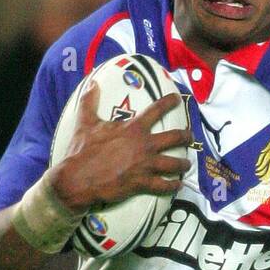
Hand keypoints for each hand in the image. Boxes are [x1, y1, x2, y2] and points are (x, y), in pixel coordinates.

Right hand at [48, 81, 190, 211]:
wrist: (79, 178)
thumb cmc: (83, 150)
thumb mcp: (85, 122)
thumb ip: (90, 101)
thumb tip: (92, 83)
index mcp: (134, 128)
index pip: (157, 110)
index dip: (169, 102)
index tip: (177, 99)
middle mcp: (145, 145)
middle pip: (175, 138)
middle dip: (186, 136)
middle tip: (190, 136)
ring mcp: (146, 165)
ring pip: (174, 163)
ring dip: (184, 164)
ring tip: (187, 164)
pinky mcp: (143, 183)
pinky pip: (164, 185)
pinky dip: (173, 186)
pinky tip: (178, 185)